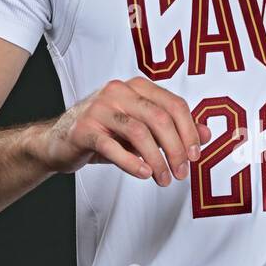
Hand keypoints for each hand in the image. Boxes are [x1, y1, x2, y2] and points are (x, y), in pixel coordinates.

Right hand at [31, 77, 211, 184]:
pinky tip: (143, 173)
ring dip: (156, 159)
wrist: (59, 141)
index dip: (189, 131)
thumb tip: (206, 133)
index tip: (195, 156)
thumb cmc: (105, 133)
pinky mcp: (84, 128)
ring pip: (139, 132)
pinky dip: (132, 162)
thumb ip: (174, 129)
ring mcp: (99, 108)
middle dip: (176, 149)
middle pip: (159, 118)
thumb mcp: (142, 129)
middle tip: (181, 172)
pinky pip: (112, 146)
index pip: (174, 104)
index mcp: (137, 87)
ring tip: (163, 178)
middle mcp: (119, 91)